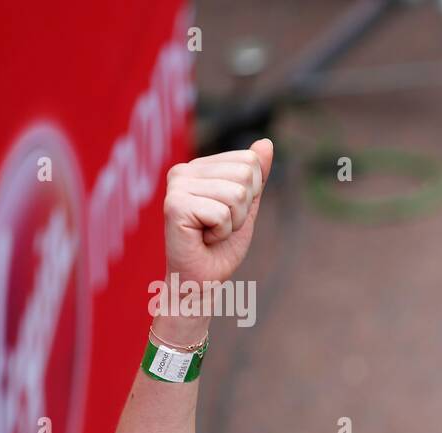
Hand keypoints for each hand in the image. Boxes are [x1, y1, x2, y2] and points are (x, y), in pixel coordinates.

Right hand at [162, 139, 273, 287]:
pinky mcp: (175, 206)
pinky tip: (203, 238)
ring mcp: (176, 187)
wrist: (202, 279)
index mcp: (199, 167)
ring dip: (233, 223)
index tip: (228, 213)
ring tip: (212, 232)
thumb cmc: (221, 246)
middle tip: (220, 225)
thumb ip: (256, 176)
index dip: (251, 194)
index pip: (250, 161)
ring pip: (237, 194)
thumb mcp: (246, 207)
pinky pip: (223, 213)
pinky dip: (221, 232)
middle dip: (243, 209)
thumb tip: (266, 143)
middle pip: (246, 175)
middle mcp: (183, 171)